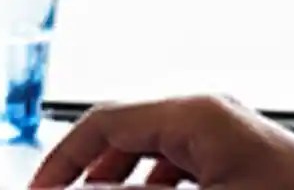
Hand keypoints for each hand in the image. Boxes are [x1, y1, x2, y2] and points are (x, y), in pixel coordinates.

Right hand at [31, 95, 293, 188]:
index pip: (101, 124)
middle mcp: (200, 111)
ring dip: (116, 179)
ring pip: (145, 147)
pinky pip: (174, 160)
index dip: (60, 160)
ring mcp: (218, 129)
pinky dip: (149, 183)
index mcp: (188, 113)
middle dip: (85, 169)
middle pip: (120, 131)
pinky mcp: (233, 151)